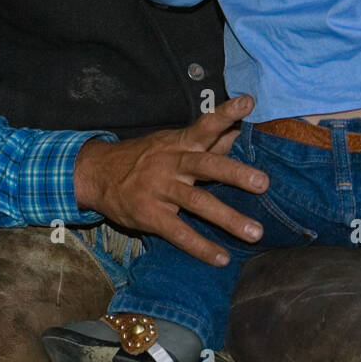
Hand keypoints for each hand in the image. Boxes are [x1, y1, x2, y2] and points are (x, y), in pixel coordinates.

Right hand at [73, 94, 267, 265]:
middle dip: (235, 173)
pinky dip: (201, 247)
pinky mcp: (151, 216)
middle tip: (263, 182)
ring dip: (228, 219)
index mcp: (179, 144)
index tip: (248, 103)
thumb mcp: (171, 144)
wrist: (97, 174)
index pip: (205, 125)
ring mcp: (160, 190)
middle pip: (206, 166)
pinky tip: (221, 258)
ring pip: (197, 203)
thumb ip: (205, 141)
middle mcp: (171, 164)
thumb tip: (235, 132)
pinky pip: (179, 233)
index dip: (225, 113)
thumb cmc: (143, 158)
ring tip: (255, 233)